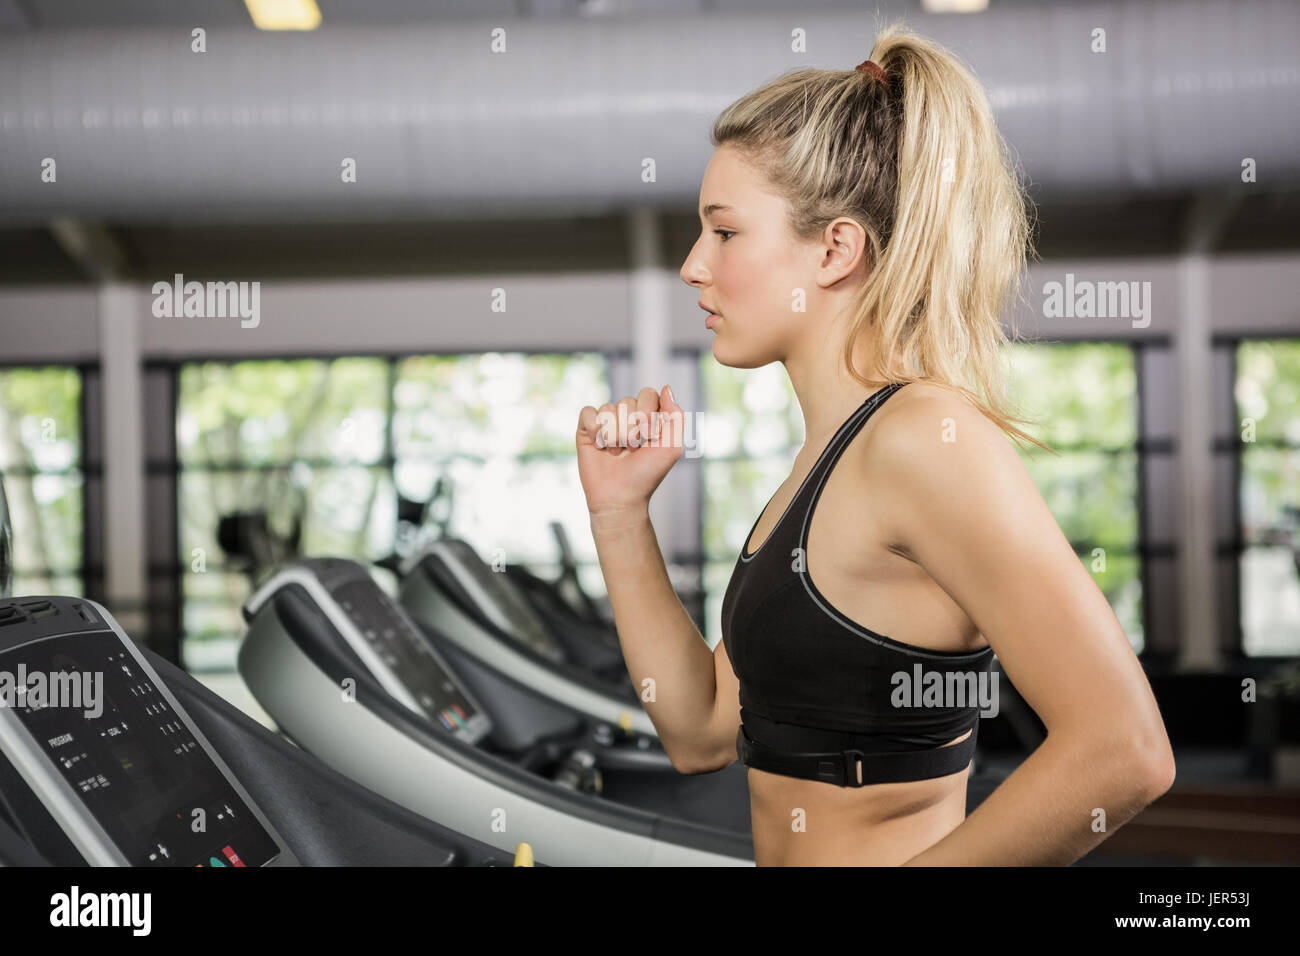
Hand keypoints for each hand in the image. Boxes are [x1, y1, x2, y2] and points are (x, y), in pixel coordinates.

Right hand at [576, 385, 685, 517]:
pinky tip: (599, 446)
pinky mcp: (586, 429)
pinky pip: (587, 413)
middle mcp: (626, 416)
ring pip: (608, 408)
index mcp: (648, 416)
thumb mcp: (672, 446)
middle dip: (631, 429)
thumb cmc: (647, 474)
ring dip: (614, 435)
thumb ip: (675, 415)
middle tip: (633, 449)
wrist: (621, 497)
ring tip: (617, 452)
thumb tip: (666, 387)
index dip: (647, 414)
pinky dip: (595, 430)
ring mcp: (606, 422)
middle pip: (627, 401)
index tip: (650, 437)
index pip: (647, 394)